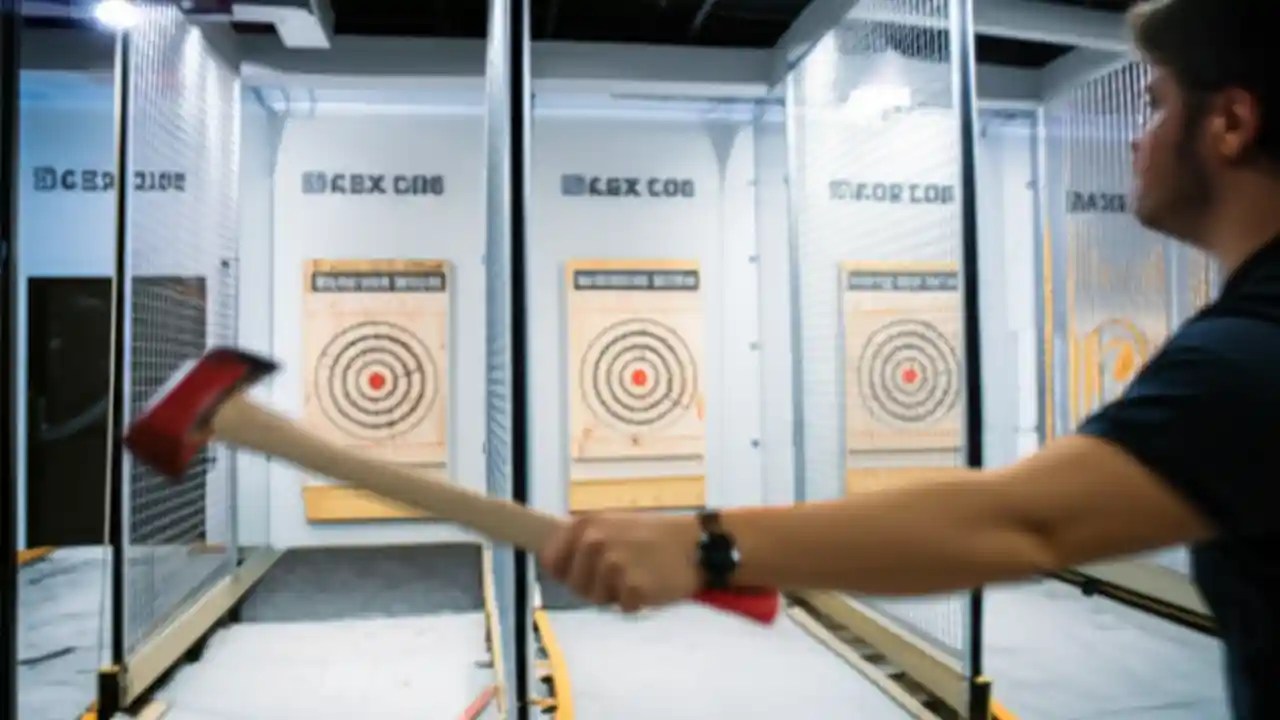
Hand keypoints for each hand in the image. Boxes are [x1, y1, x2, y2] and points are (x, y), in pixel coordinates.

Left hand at [538, 512, 703, 613]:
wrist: (697, 545)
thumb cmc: (654, 536)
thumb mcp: (613, 524)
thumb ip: (581, 540)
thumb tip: (548, 562)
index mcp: (587, 523)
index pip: (550, 560)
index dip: (564, 572)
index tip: (582, 572)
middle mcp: (595, 541)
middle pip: (573, 584)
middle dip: (593, 586)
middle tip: (622, 573)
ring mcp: (613, 564)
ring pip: (596, 599)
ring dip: (615, 595)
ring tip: (638, 575)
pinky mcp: (632, 587)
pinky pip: (621, 607)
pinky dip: (636, 602)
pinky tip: (651, 585)